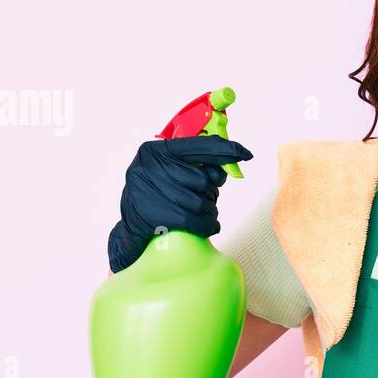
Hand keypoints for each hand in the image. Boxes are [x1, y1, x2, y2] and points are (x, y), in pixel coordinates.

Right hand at [107, 135, 252, 272]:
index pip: (198, 146)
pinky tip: (208, 227)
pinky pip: (190, 220)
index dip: (225, 150)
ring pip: (198, 202)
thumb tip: (228, 167)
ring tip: (208, 216)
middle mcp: (148, 166)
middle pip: (201, 180)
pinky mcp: (148, 214)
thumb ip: (196, 166)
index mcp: (155, 150)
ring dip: (210, 213)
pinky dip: (205, 226)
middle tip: (208, 202)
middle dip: (212, 194)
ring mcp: (145, 190)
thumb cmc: (158, 199)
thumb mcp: (171, 174)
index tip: (245, 154)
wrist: (132, 231)